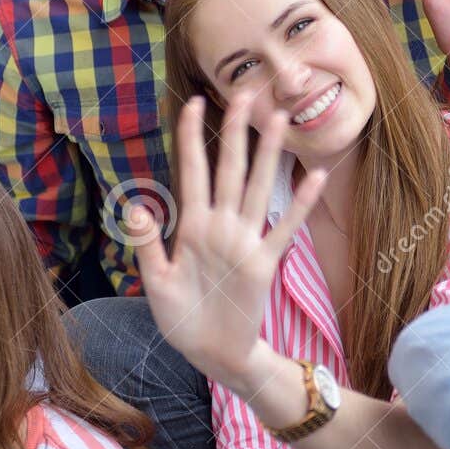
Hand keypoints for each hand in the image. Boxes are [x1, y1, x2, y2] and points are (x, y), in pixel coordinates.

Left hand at [133, 95, 325, 387]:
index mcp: (191, 227)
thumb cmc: (181, 320)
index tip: (192, 104)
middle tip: (245, 93)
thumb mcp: (155, 282)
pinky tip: (314, 176)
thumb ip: (146, 243)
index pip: (191, 172)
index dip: (190, 139)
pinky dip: (300, 203)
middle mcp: (220, 226)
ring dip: (268, 155)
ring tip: (279, 120)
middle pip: (229, 169)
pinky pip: (284, 228)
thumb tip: (135, 203)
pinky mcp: (262, 263)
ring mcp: (243, 241)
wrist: (212, 355)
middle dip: (235, 132)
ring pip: (258, 188)